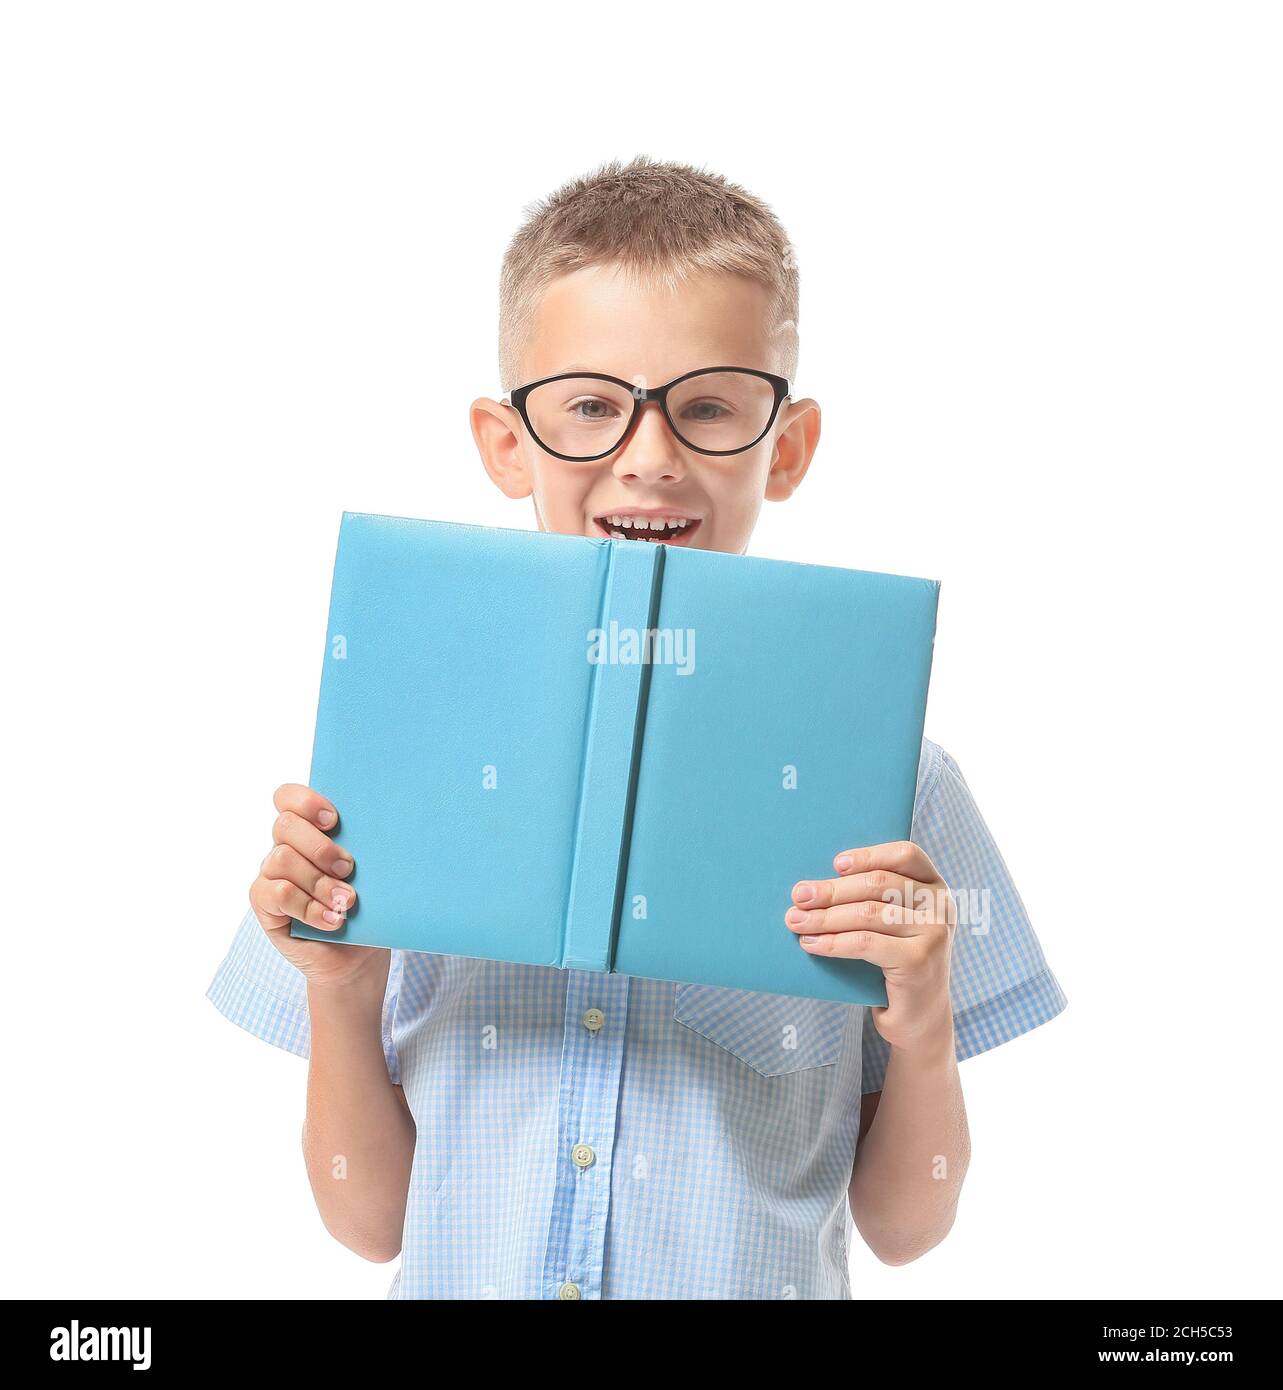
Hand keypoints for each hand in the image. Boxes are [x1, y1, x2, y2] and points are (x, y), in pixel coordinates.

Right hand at [248, 783, 387, 990]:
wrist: (358, 955)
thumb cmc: (368, 907)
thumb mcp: (371, 873)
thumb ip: (365, 848)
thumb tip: (387, 828)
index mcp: (310, 830)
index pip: (288, 797)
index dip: (306, 801)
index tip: (334, 819)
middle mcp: (286, 847)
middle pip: (286, 825)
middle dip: (320, 846)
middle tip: (349, 868)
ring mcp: (272, 874)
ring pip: (282, 858)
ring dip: (319, 882)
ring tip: (347, 902)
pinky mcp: (265, 905)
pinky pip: (276, 893)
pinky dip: (308, 907)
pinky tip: (332, 920)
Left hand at [785, 840, 955, 1054]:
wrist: (919, 1017)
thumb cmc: (896, 963)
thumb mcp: (893, 924)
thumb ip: (873, 898)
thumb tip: (814, 884)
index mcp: (935, 887)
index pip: (906, 855)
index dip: (869, 855)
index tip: (835, 864)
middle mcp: (941, 906)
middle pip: (879, 884)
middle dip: (832, 890)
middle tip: (798, 896)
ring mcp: (934, 933)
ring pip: (868, 914)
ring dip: (826, 917)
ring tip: (796, 921)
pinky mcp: (918, 961)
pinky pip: (865, 943)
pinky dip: (833, 942)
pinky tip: (812, 944)